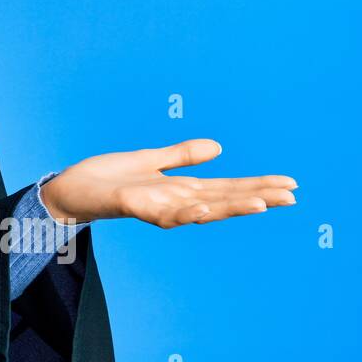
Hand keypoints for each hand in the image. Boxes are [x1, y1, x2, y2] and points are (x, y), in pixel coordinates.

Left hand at [38, 138, 296, 228]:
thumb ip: (181, 156)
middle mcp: (173, 201)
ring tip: (261, 203)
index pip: (227, 187)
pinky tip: (205, 208)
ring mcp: (155, 207)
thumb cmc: (106, 178)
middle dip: (256, 197)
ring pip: (200, 209)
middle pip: (222, 199)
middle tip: (292, 196)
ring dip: (229, 207)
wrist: (68, 190)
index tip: (290, 185)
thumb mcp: (149, 160)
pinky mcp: (132, 206)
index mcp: (180, 188)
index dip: (257, 186)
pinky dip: (185, 212)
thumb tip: (219, 148)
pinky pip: (162, 213)